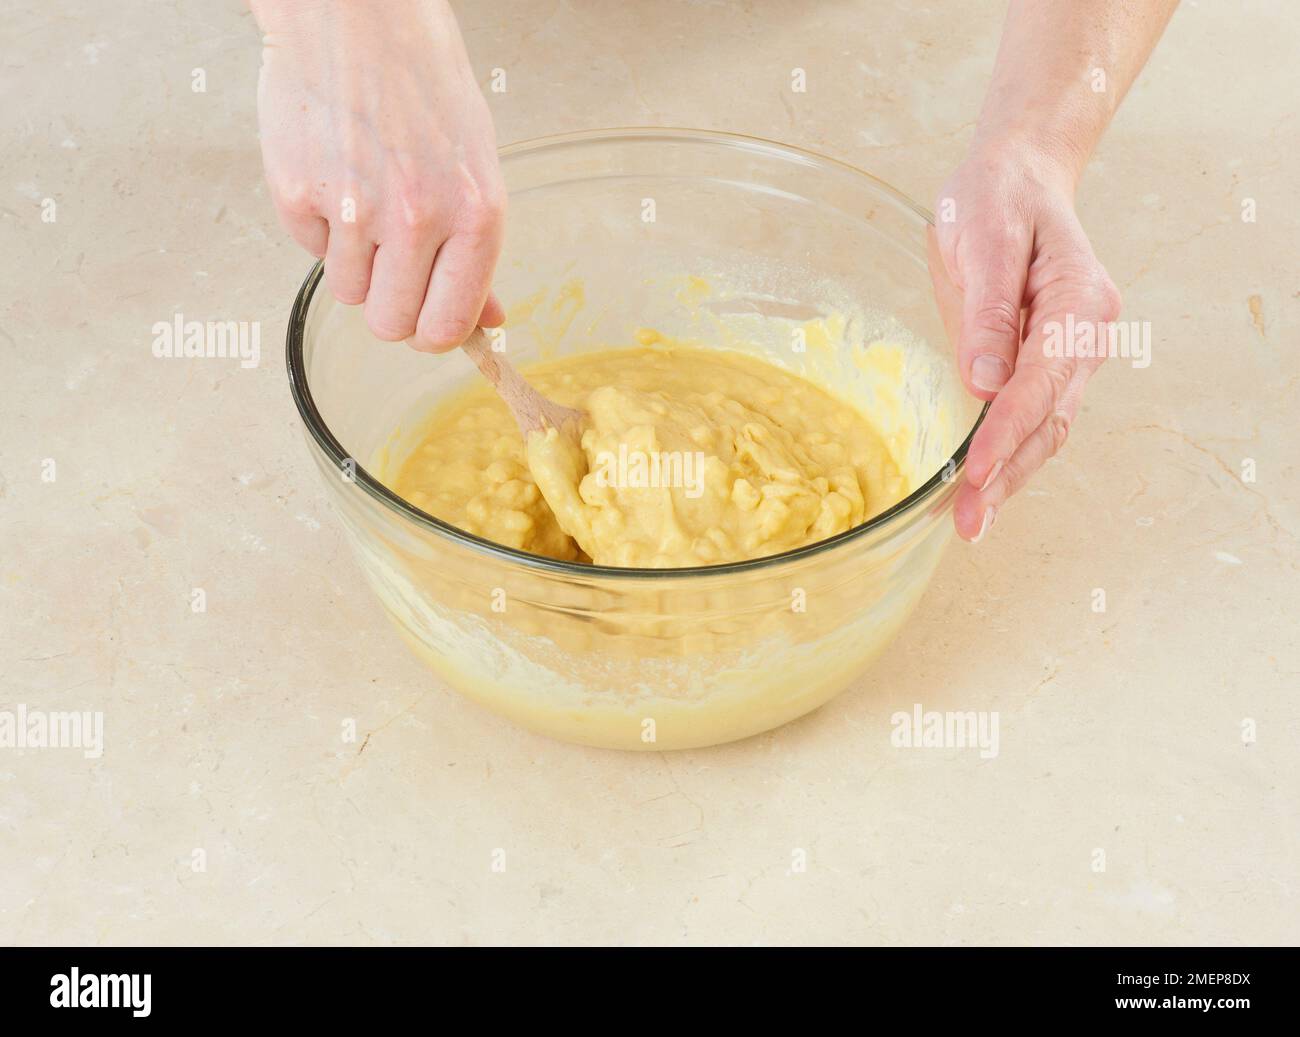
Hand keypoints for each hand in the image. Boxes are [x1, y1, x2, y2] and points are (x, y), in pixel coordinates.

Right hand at [252, 0, 504, 350]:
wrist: (359, 16)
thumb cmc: (424, 84)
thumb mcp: (475, 167)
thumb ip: (477, 253)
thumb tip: (489, 319)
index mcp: (476, 215)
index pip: (447, 327)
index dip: (432, 334)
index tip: (426, 322)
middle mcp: (418, 218)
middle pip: (390, 326)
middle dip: (389, 309)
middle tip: (392, 270)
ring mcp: (354, 209)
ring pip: (347, 294)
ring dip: (355, 265)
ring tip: (366, 205)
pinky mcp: (297, 194)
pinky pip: (310, 250)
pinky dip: (320, 227)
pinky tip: (336, 178)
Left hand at [931, 141, 1121, 540]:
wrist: (1016, 180)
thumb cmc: (997, 198)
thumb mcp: (984, 237)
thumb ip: (988, 311)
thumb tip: (985, 382)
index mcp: (1080, 301)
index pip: (1043, 379)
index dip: (1008, 429)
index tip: (976, 470)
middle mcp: (1088, 336)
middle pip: (1051, 419)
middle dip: (1009, 475)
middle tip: (968, 522)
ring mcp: (1072, 356)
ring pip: (1046, 430)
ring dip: (1009, 479)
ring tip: (969, 523)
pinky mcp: (1046, 368)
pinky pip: (1032, 420)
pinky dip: (1007, 458)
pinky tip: (979, 492)